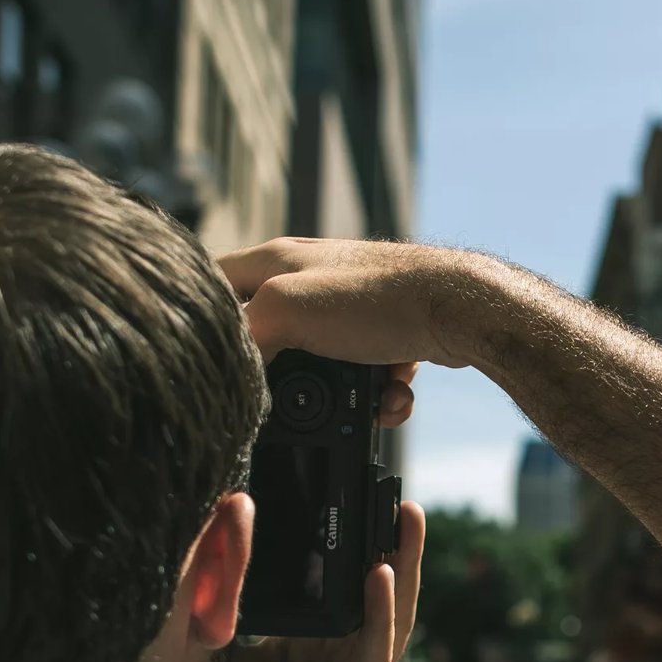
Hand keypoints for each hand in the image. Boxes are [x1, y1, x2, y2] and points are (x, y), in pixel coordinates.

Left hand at [174, 501, 427, 661]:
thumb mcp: (215, 644)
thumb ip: (224, 592)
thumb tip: (219, 524)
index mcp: (307, 636)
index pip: (339, 579)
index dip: (352, 539)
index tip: (353, 490)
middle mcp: (337, 655)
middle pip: (375, 589)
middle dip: (391, 541)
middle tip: (397, 492)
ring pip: (391, 616)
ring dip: (402, 566)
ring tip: (406, 520)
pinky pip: (376, 659)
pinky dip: (380, 618)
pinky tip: (382, 580)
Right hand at [217, 237, 528, 371]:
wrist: (458, 311)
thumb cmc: (376, 298)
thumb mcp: (288, 309)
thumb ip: (246, 334)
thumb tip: (233, 368)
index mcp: (275, 261)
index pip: (214, 283)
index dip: (203, 319)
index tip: (205, 360)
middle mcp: (309, 278)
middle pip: (270, 335)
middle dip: (286, 377)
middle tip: (295, 399)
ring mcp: (347, 306)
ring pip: (323, 365)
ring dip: (341, 395)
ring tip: (364, 400)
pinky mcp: (383, 332)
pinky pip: (365, 374)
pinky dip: (377, 393)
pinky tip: (391, 397)